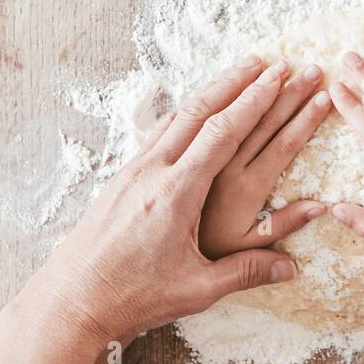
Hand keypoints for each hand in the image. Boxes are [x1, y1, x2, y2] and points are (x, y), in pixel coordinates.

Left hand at [0, 57, 318, 363]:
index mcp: (176, 193)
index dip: (252, 102)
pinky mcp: (122, 177)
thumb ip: (247, 272)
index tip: (275, 78)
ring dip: (210, 91)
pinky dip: (185, 112)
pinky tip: (194, 109)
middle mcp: (153, 172)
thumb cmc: (133, 297)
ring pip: (177, 116)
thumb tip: (292, 267)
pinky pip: (159, 132)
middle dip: (236, 83)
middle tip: (266, 63)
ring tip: (236, 74)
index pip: (221, 133)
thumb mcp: (198, 289)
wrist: (72, 300)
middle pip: (199, 111)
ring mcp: (133, 171)